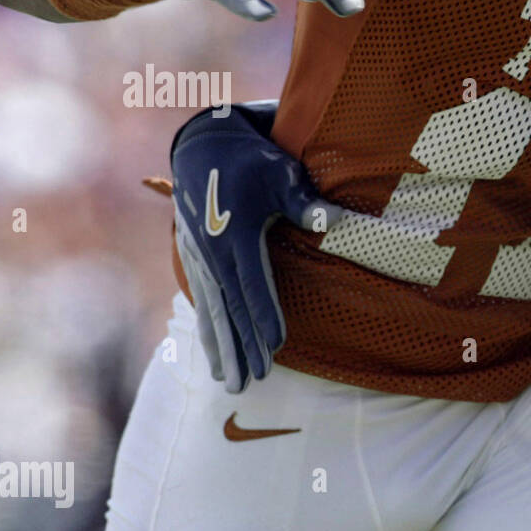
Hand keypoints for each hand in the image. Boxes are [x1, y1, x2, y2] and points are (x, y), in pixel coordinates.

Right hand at [171, 102, 343, 391]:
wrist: (203, 147)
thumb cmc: (252, 161)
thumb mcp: (281, 174)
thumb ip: (305, 202)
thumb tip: (338, 220)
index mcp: (235, 234)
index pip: (252, 283)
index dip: (264, 314)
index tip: (277, 344)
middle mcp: (212, 252)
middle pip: (229, 308)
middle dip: (241, 346)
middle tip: (250, 383)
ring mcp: (199, 258)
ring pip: (212, 312)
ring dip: (222, 349)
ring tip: (229, 384)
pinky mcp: (193, 260)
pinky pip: (202, 303)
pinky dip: (208, 332)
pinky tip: (215, 359)